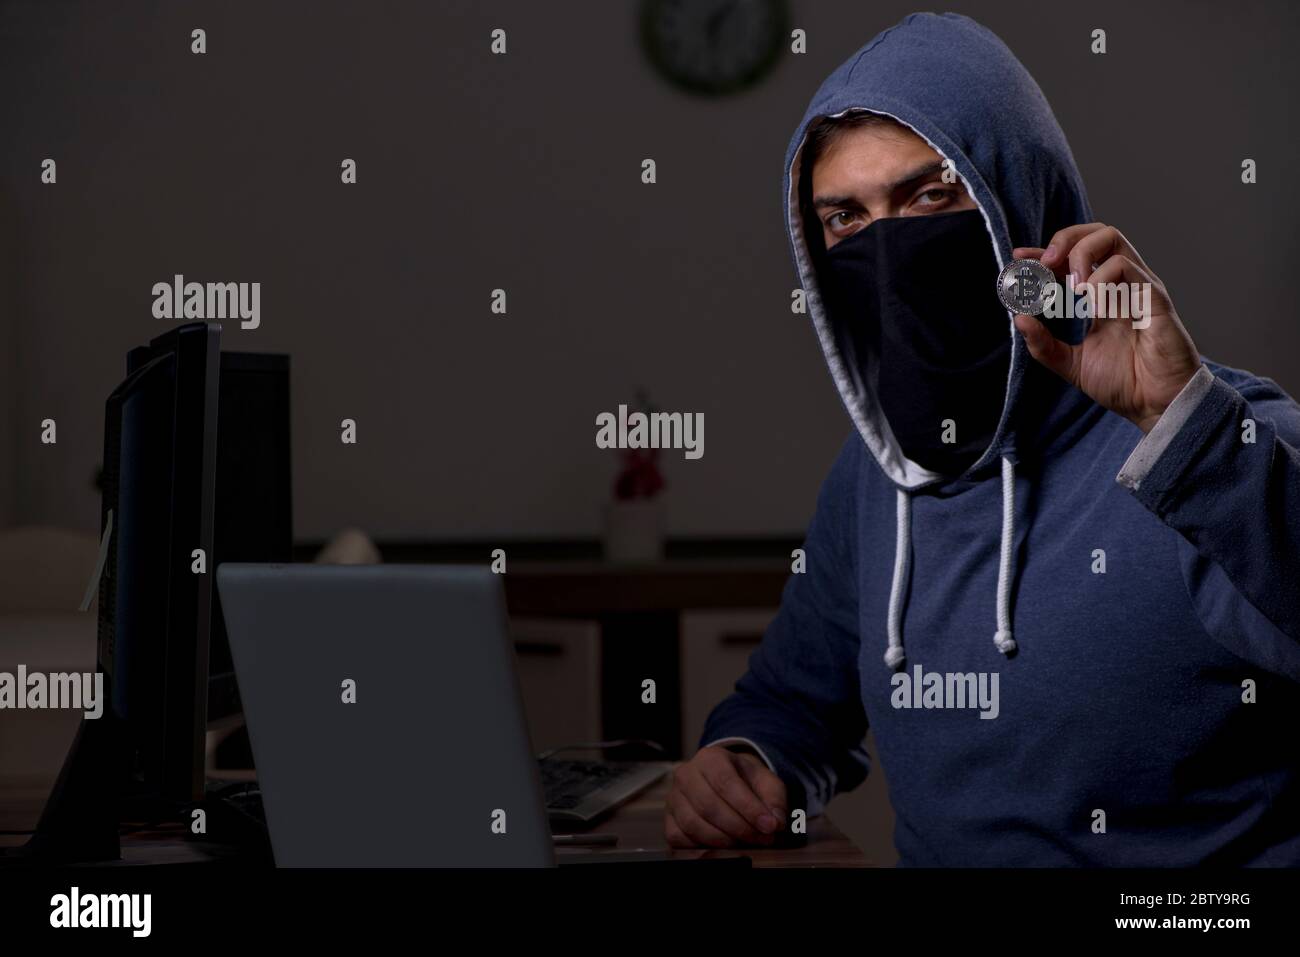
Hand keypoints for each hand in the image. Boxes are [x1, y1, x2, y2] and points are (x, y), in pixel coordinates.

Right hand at [664, 745, 787, 847]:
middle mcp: (686, 774)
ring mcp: (673, 798)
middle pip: (708, 806)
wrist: (726, 782)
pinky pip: (679, 838)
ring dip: (723, 841)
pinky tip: (723, 848)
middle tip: (762, 839)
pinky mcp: (668, 820)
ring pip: (693, 824)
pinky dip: (701, 848)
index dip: (748, 808)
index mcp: (710, 758)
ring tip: (746, 843)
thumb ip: (775, 800)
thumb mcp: (767, 783)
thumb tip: (775, 823)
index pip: (725, 783)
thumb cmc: (746, 783)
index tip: (769, 827)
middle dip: (739, 828)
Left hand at [1011, 223, 1201, 433]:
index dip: (1047, 251)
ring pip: (1112, 238)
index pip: (1074, 257)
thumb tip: (1018, 318)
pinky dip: (1101, 279)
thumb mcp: (1071, 364)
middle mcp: (1122, 285)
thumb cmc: (1124, 384)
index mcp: (1102, 296)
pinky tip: (1093, 305)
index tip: (1019, 257)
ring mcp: (1139, 288)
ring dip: (1081, 255)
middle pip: (1097, 233)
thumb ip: (1044, 345)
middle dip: (1065, 240)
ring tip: (1072, 290)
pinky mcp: (1154, 298)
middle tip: (1046, 264)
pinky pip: (1126, 268)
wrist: (1157, 405)